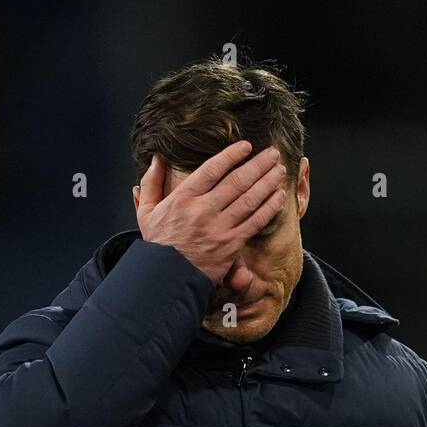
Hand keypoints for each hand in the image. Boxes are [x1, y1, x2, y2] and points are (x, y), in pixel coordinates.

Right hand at [135, 140, 287, 285]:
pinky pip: (254, 223)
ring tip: (280, 170)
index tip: (246, 146)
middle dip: (258, 165)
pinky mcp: (231, 245)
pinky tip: (279, 196)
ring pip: (249, 199)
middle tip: (273, 153)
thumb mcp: (146, 211)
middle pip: (237, 181)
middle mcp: (203, 210)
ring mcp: (219, 228)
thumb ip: (151, 183)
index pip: (212, 169)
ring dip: (268, 182)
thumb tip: (157, 158)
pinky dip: (269, 208)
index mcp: (183, 198)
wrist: (165, 280)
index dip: (231, 155)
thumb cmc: (157, 246)